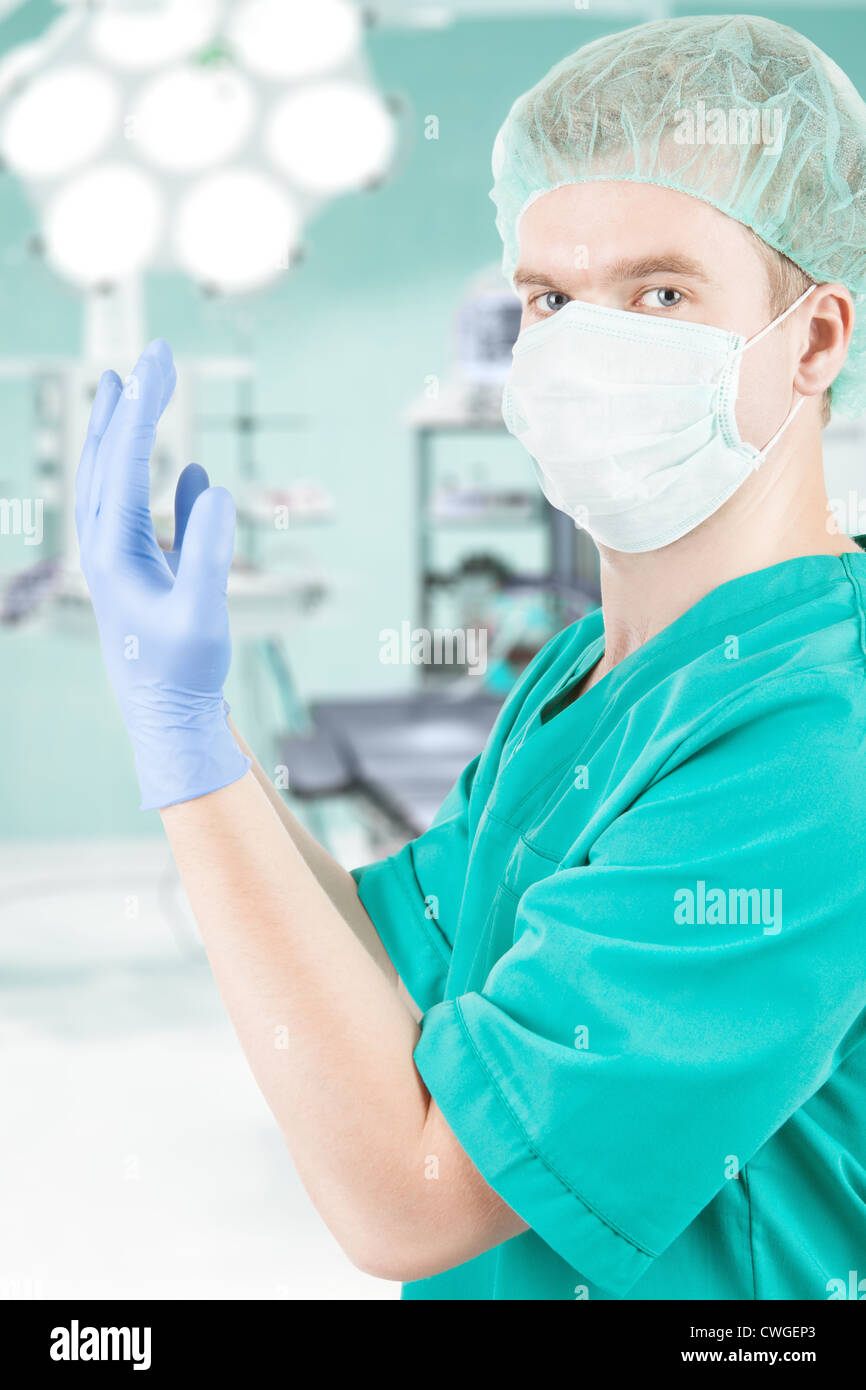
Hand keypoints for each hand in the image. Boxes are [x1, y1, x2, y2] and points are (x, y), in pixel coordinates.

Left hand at [76, 338, 249, 809]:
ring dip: (123, 436)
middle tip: (148, 357)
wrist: (167, 717)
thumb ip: (206, 553)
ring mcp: (122, 561)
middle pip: (109, 462)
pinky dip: (163, 489)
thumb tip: (209, 487)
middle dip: (128, 407)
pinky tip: (189, 474)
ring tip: (131, 393)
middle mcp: (107, 550)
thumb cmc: (181, 671)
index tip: (157, 362)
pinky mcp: (143, 578)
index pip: (124, 465)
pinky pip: (148, 520)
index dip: (141, 410)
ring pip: (114, 483)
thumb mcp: (201, 615)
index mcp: (113, 552)